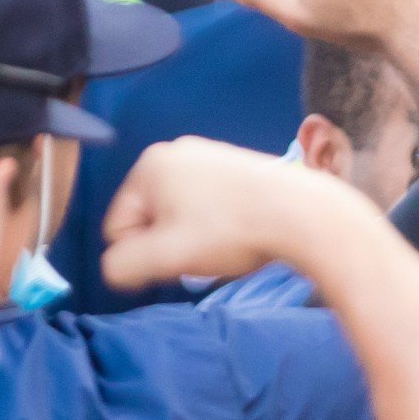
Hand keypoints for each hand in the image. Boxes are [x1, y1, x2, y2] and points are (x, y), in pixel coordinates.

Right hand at [99, 136, 363, 289]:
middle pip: (153, 219)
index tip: (180, 258)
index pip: (119, 227)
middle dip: (172, 244)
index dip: (144, 255)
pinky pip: (211, 206)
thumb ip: (123, 265)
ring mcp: (210, 155)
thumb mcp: (166, 256)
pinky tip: (243, 233)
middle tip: (206, 252)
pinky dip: (221, 224)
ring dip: (197, 238)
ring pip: (183, 215)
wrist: (302, 215)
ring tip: (228, 242)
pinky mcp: (239, 167)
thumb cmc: (230, 231)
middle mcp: (177, 151)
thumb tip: (116, 268)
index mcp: (150, 165)